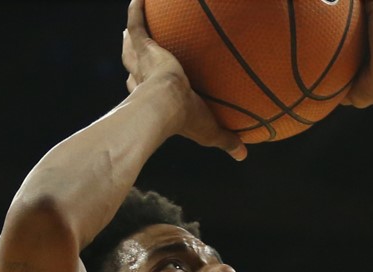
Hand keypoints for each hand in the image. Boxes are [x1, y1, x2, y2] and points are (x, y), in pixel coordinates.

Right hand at [124, 0, 246, 159]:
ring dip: (130, 37)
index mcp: (153, 99)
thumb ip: (226, 140)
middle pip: (134, 66)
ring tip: (130, 28)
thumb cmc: (187, 122)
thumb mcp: (211, 132)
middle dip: (132, 59)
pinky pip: (139, 24)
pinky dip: (137, 11)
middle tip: (132, 49)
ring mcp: (143, 62)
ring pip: (133, 46)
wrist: (168, 105)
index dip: (143, 86)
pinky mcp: (146, 48)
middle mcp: (143, 80)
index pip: (145, 90)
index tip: (143, 83)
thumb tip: (243, 155)